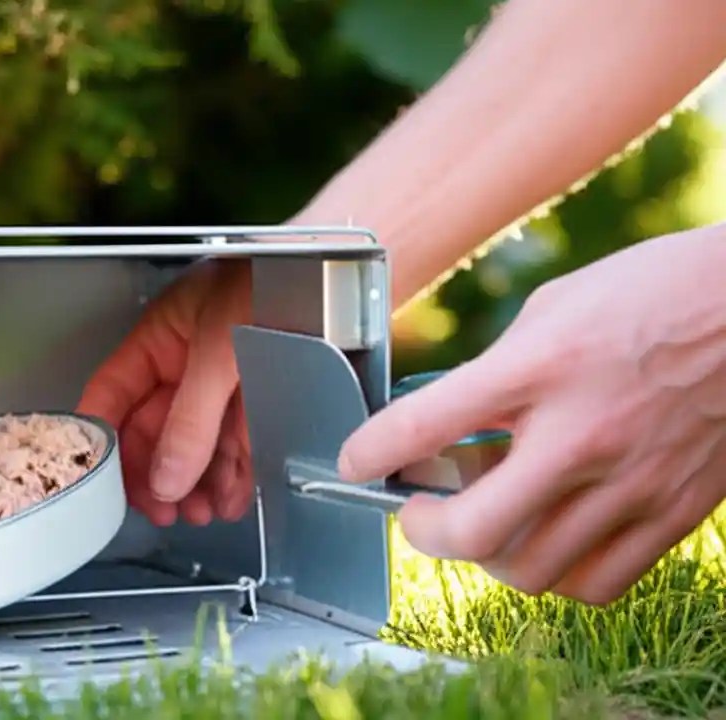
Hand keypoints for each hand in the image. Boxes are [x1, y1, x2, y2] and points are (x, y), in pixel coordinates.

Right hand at [76, 259, 254, 526]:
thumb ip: (191, 418)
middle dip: (155, 473)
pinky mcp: (261, 403)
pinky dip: (232, 477)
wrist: (343, 277)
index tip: (98, 477)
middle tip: (160, 507)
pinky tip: (229, 498)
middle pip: (154, 429)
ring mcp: (224, 385)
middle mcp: (188, 363)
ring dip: (193, 484)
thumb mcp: (220, 348)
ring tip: (197, 512)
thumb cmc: (277, 279)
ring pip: (196, 445)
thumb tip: (165, 477)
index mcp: (162, 336)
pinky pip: (237, 446)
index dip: (101, 434)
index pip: (113, 392)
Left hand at [337, 227, 725, 603]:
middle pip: (472, 530)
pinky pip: (595, 583)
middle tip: (417, 513)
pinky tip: (549, 537)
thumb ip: (496, 372)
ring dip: (487, 553)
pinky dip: (556, 574)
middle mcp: (582, 431)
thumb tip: (443, 427)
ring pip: (528, 569)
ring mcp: (631, 481)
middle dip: (422, 531)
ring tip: (487, 520)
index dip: (369, 452)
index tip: (353, 463)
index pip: (424, 424)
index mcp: (541, 364)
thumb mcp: (553, 309)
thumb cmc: (653, 293)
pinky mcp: (673, 512)